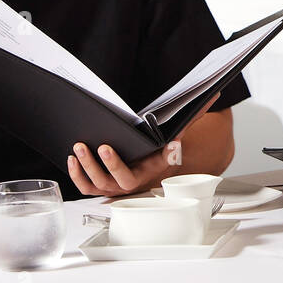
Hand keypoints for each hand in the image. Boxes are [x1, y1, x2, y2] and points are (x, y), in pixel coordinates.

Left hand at [67, 93, 219, 196]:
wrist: (155, 165)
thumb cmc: (162, 151)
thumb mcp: (176, 138)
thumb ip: (190, 120)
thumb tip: (211, 96)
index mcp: (143, 176)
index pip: (126, 177)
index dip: (113, 165)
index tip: (107, 146)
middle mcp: (125, 184)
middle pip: (105, 181)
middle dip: (93, 164)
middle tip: (85, 145)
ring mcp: (111, 185)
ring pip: (93, 184)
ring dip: (82, 168)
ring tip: (77, 147)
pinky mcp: (100, 184)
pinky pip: (85, 185)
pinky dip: (76, 173)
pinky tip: (71, 157)